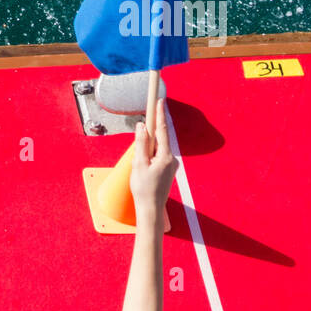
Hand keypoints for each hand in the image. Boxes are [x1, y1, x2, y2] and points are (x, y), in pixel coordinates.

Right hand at [129, 99, 177, 226]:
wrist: (151, 209)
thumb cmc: (144, 188)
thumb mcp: (139, 164)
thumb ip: (141, 143)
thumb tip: (142, 127)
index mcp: (165, 156)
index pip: (161, 130)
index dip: (159, 114)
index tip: (160, 100)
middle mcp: (171, 159)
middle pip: (158, 140)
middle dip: (147, 139)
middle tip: (139, 153)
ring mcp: (171, 165)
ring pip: (156, 149)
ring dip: (146, 152)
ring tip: (139, 169)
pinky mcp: (167, 170)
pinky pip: (157, 157)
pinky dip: (148, 157)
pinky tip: (142, 171)